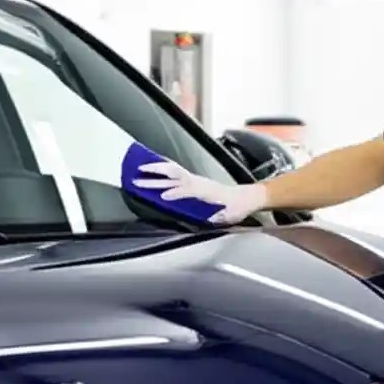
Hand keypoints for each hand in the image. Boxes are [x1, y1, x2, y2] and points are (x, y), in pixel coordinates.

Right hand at [133, 161, 267, 224]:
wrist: (246, 197)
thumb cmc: (237, 207)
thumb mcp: (230, 215)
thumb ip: (219, 216)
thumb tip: (210, 218)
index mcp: (206, 191)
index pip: (187, 190)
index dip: (175, 193)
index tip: (163, 197)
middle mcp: (198, 182)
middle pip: (174, 176)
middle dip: (156, 178)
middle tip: (137, 179)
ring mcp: (195, 180)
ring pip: (173, 170)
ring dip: (156, 169)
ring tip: (138, 168)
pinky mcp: (194, 181)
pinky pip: (176, 171)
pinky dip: (163, 167)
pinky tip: (153, 166)